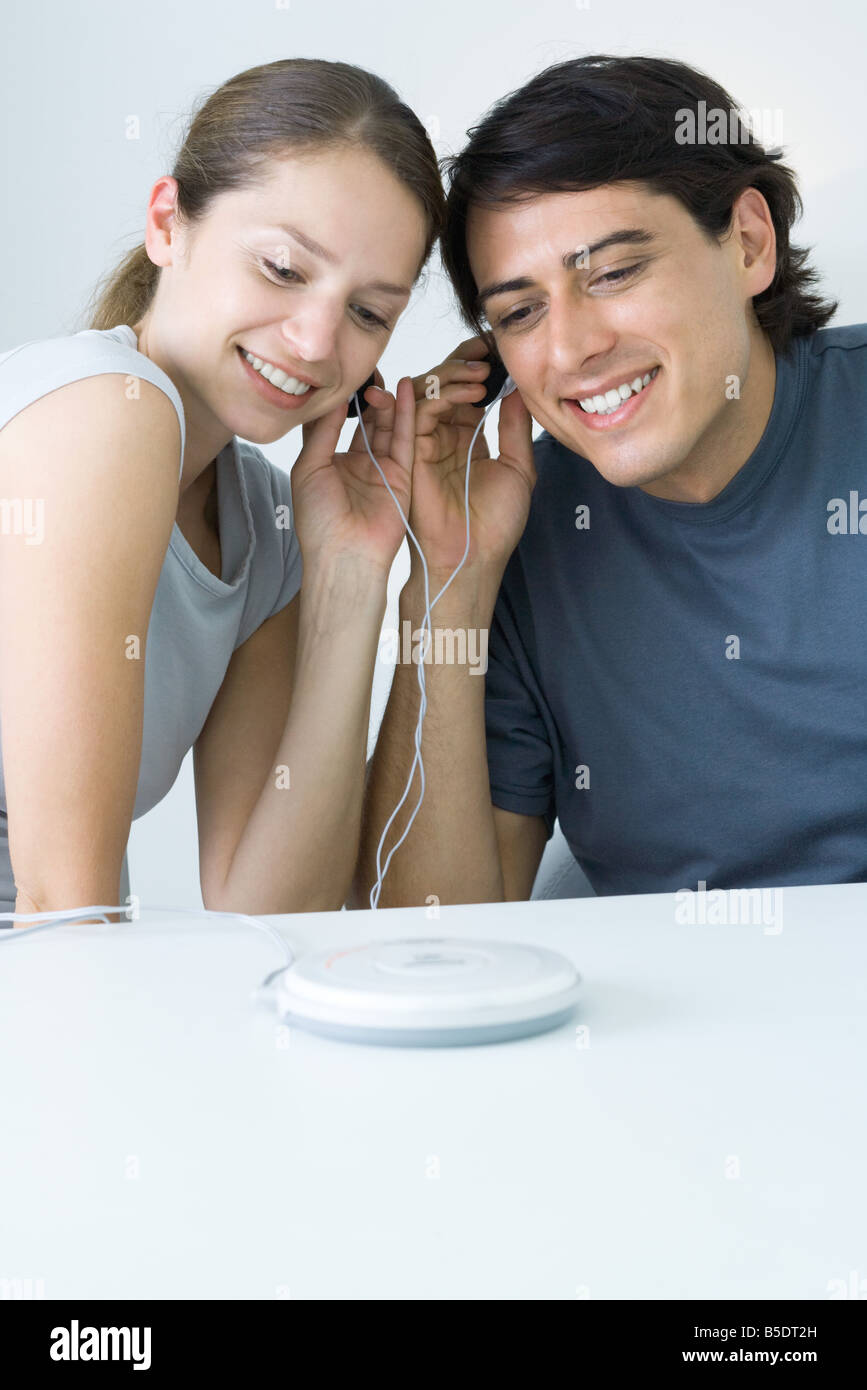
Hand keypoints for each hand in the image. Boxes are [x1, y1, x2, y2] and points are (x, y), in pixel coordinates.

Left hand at [289, 370, 414, 575]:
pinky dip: (407, 414)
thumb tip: (330, 398)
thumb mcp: (309, 468)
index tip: (340, 374)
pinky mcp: (403, 475)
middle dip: (366, 398)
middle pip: (365, 422)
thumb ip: (322, 432)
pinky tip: (405, 389)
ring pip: (386, 427)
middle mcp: (357, 464)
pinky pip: (406, 439)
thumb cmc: (319, 519)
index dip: (340, 400)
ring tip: (383, 379)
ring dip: (385, 402)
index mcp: (330, 464)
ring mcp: (381, 469)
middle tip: (367, 374)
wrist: (346, 554)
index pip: (337, 423)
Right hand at [409, 336, 535, 580]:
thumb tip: (520, 390)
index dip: (480, 368)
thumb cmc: (495, 524)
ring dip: (455, 373)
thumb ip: (516, 428)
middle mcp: (444, 435)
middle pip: (446, 383)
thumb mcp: (518, 468)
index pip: (468, 391)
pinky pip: (419, 408)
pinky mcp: (411, 449)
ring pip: (430, 389)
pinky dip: (441, 392)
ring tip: (482, 374)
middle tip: (487, 350)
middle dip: (465, 361)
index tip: (499, 351)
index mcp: (467, 438)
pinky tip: (469, 392)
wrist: (473, 557)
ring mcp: (425, 440)